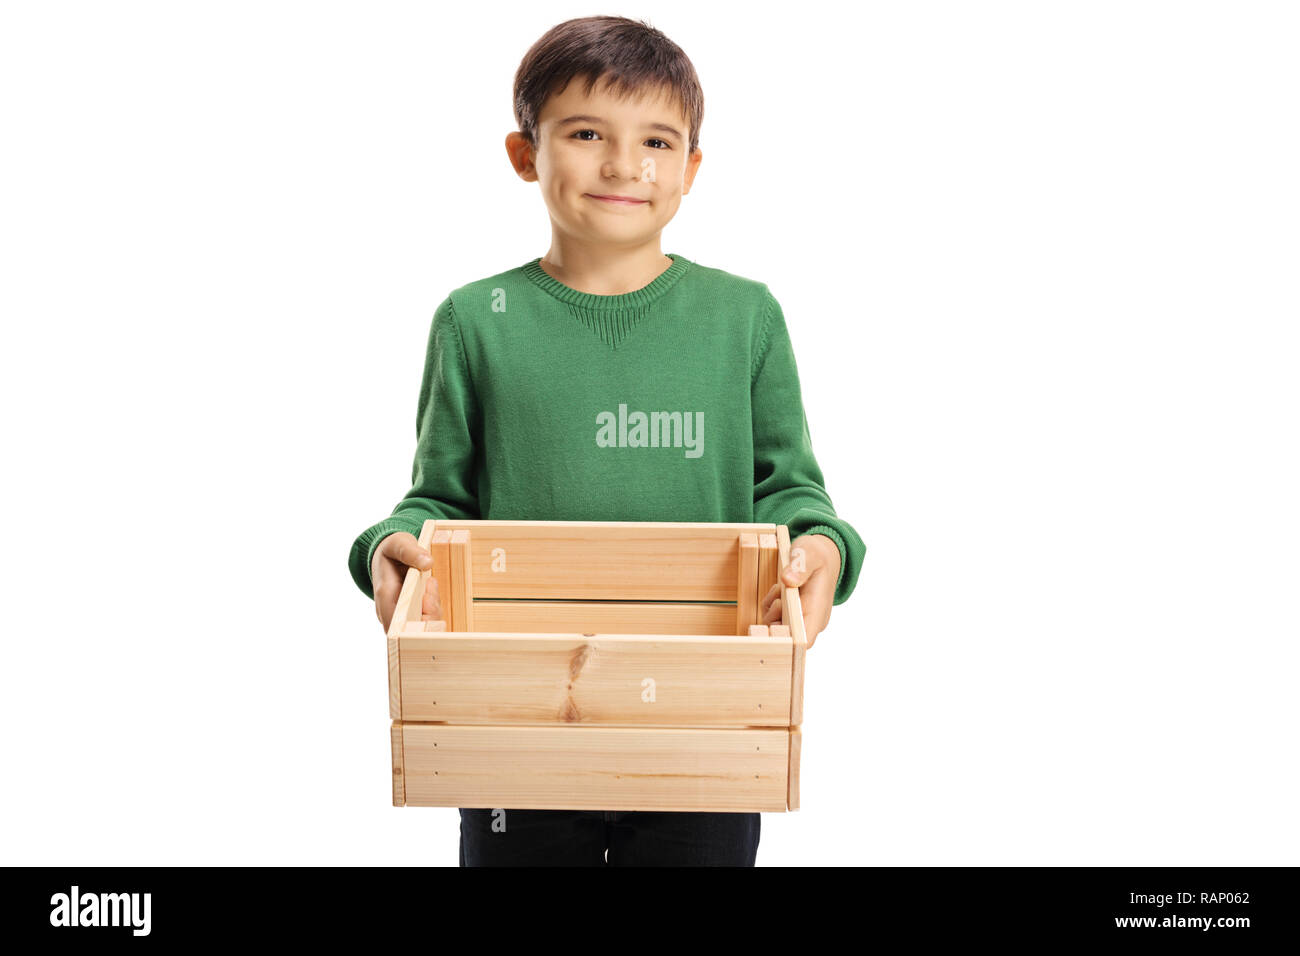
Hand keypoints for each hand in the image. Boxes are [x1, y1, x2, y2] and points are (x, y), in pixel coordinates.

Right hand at [371, 532, 442, 631]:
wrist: (387, 556)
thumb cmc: (393, 551)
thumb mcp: (400, 544)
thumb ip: (411, 552)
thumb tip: (428, 562)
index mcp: (385, 594)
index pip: (396, 623)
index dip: (415, 623)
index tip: (427, 599)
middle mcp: (389, 611)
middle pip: (411, 631)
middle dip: (430, 614)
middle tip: (431, 584)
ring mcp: (398, 616)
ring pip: (420, 628)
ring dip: (433, 610)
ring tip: (429, 583)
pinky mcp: (408, 616)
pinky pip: (424, 622)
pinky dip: (433, 610)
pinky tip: (431, 592)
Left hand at [759, 533, 839, 648]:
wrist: (820, 554)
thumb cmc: (817, 555)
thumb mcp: (809, 554)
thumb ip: (800, 566)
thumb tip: (788, 580)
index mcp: (817, 611)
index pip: (804, 641)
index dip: (786, 641)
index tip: (774, 623)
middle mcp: (810, 620)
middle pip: (786, 639)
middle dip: (773, 621)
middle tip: (778, 598)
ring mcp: (800, 618)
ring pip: (777, 629)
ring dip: (771, 611)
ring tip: (779, 589)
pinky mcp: (790, 614)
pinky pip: (773, 619)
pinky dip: (769, 607)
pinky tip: (777, 591)